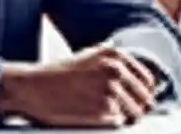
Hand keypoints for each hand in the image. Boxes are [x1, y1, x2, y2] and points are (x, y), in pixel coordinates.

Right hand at [0, 44, 159, 126]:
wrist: (32, 87)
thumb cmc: (59, 74)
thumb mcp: (89, 56)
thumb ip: (112, 59)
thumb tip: (131, 63)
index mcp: (116, 55)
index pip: (148, 81)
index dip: (143, 94)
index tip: (136, 102)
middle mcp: (116, 70)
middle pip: (145, 99)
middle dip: (137, 109)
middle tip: (125, 115)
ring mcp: (110, 90)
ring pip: (134, 114)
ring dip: (125, 119)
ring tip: (107, 116)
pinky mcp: (102, 110)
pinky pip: (118, 123)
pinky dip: (111, 124)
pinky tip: (95, 118)